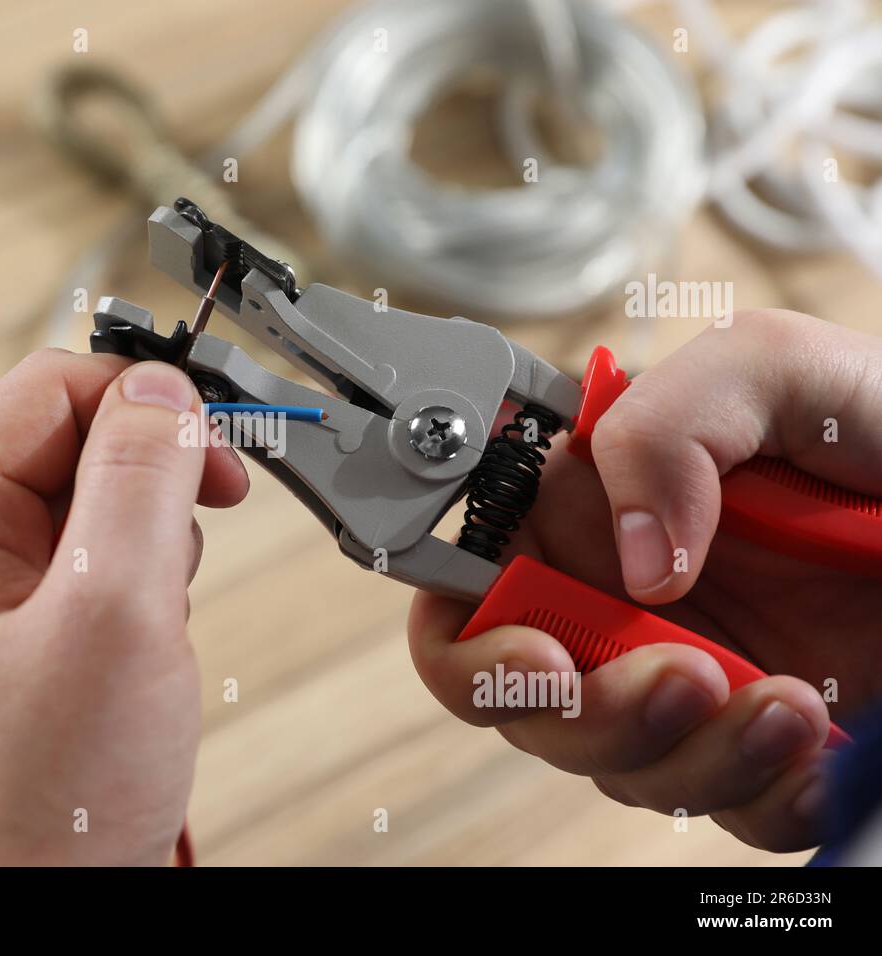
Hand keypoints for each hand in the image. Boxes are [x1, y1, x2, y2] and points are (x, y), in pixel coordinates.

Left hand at [0, 351, 247, 864]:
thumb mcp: (113, 615)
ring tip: (151, 629)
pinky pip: (94, 576)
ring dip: (151, 551)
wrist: (20, 926)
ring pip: (94, 510)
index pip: (54, 388)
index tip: (219, 457)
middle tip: (189, 554)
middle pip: (75, 443)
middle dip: (153, 487)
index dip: (147, 405)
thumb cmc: (42, 807)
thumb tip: (161, 388)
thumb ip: (140, 480)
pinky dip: (140, 599)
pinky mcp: (20, 644)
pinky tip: (140, 657)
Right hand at [409, 310, 881, 851]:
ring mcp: (682, 676)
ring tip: (789, 698)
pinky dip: (762, 794)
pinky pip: (724, 810)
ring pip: (618, 767)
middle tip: (683, 676)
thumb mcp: (771, 370)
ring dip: (692, 753)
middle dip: (587, 716)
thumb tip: (633, 565)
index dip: (468, 643)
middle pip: (523, 705)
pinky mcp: (756, 741)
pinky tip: (816, 739)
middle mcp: (614, 603)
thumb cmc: (881, 421)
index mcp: (583, 515)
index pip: (464, 595)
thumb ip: (664, 429)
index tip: (538, 654)